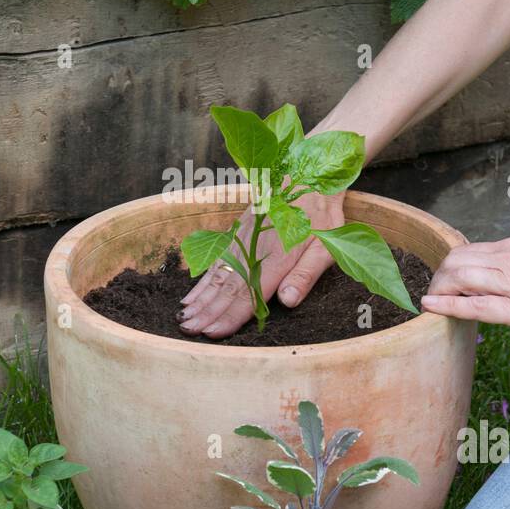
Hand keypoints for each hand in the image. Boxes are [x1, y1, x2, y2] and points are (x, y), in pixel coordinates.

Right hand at [178, 190, 344, 337]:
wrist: (305, 176)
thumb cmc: (320, 216)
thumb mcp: (325, 247)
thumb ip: (306, 275)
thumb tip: (288, 301)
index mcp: (277, 258)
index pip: (249, 293)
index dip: (230, 315)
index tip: (213, 332)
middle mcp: (253, 251)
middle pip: (226, 287)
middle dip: (207, 312)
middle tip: (188, 331)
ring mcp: (241, 242)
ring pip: (216, 276)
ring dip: (199, 299)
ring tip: (184, 319)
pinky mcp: (235, 236)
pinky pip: (214, 262)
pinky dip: (200, 281)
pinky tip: (190, 296)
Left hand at [421, 236, 509, 332]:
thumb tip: (488, 283)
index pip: (465, 251)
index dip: (445, 268)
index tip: (438, 284)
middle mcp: (509, 259)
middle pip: (454, 260)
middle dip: (436, 279)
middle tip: (433, 297)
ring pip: (459, 277)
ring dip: (437, 291)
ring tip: (433, 305)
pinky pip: (476, 304)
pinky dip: (447, 306)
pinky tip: (431, 308)